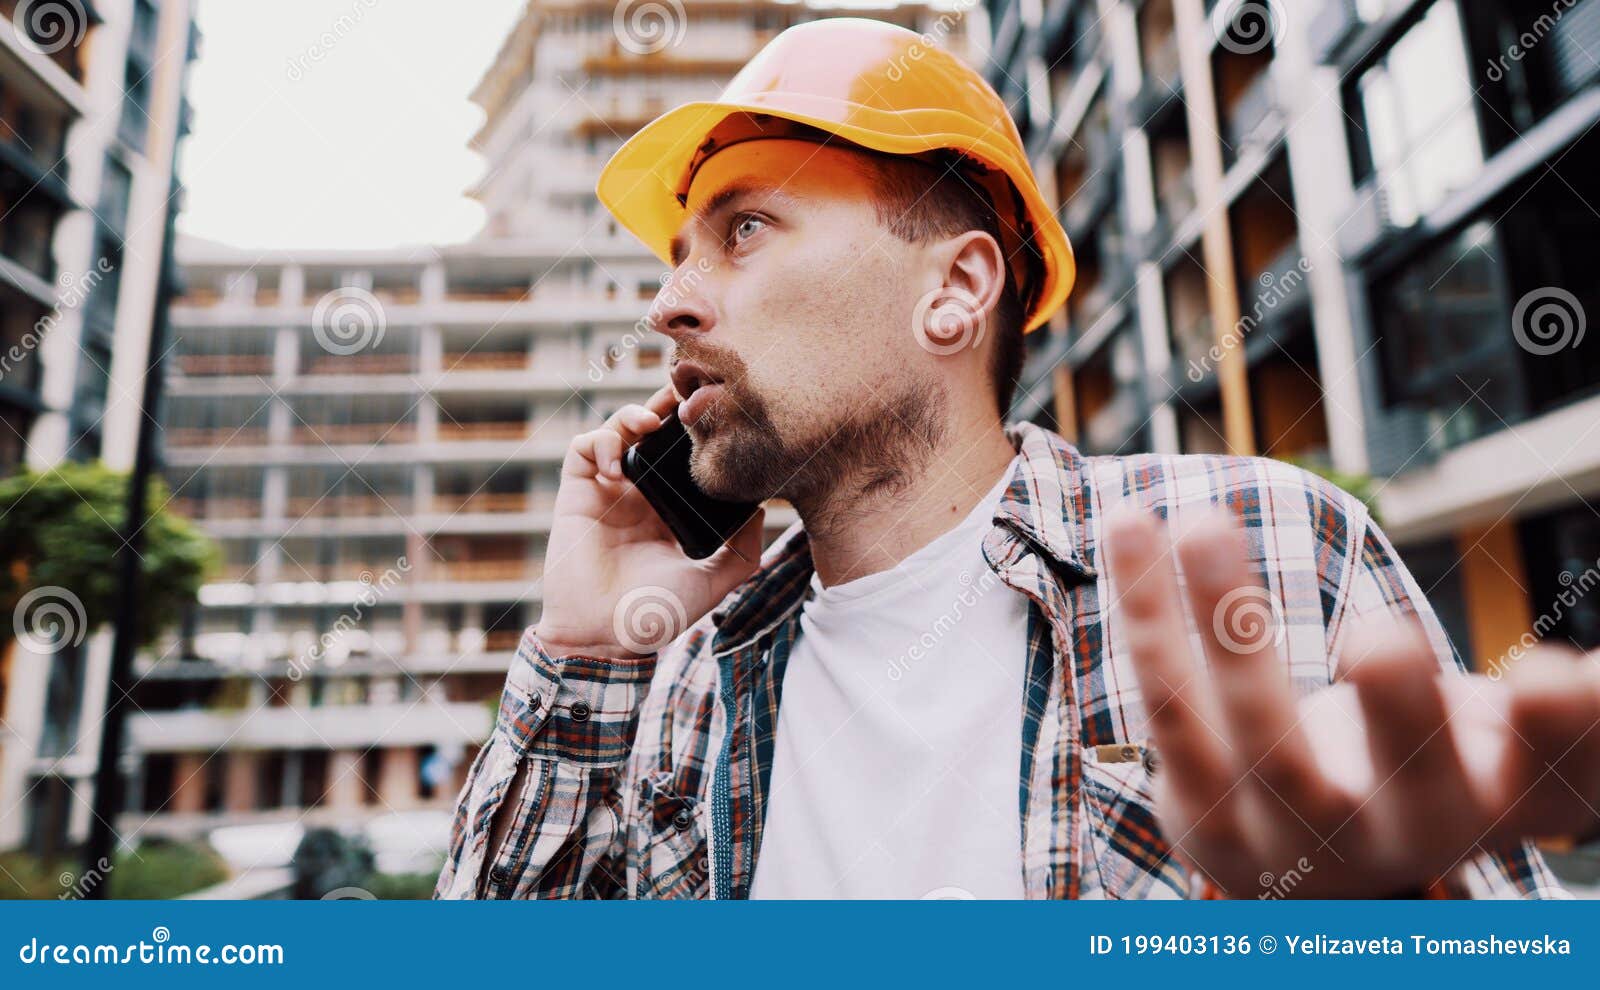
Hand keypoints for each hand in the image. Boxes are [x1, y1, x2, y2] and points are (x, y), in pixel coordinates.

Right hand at [536, 385, 764, 659]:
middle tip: (685, 391)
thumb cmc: (656, 614)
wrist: (604, 636)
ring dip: (633, 414)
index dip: (697, 428)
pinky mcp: (577, 491)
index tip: (718, 411)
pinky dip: (602, 442)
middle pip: (654, 429)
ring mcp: (608, 489)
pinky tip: (617, 464)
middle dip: (669, 405)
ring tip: (650, 421)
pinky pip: (585, 448)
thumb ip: (741, 550)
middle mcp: (641, 492)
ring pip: (619, 428)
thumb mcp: (712, 582)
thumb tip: (760, 508)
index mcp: (672, 506)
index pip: (685, 453)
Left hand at [1102, 506, 1599, 897]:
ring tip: (1204, 524)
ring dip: (1229, 626)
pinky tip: (1128, 523)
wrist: (1316, 865)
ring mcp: (1294, 834)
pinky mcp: (1202, 812)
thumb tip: (1589, 673)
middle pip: (1405, 784)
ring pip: (1259, 735)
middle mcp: (1404, 835)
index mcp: (1502, 802)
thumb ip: (1563, 710)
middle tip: (1381, 632)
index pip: (1555, 778)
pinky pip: (1169, 704)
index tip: (1551, 670)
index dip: (1560, 733)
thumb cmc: (1429, 764)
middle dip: (1397, 708)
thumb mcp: (1508, 743)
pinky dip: (1147, 611)